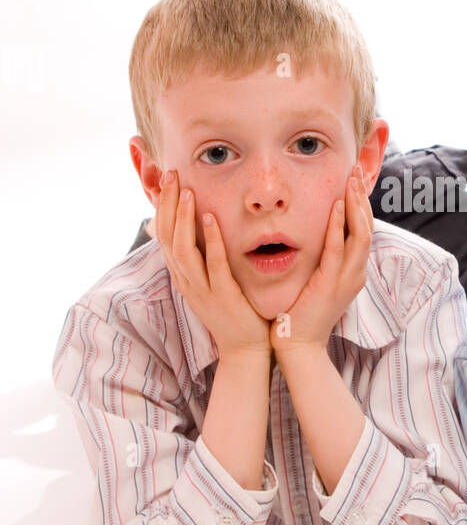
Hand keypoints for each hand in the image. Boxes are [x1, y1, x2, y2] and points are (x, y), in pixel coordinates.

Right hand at [154, 170, 270, 360]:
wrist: (245, 350)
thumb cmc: (233, 311)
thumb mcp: (210, 281)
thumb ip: (202, 257)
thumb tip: (197, 230)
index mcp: (182, 276)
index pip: (163, 235)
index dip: (162, 206)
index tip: (166, 180)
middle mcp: (186, 281)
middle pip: (167, 238)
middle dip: (166, 205)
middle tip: (171, 175)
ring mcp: (202, 290)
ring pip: (183, 250)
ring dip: (183, 219)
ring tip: (186, 192)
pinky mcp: (223, 296)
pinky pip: (214, 265)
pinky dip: (211, 241)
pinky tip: (212, 219)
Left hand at [270, 162, 373, 356]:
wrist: (299, 346)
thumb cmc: (301, 314)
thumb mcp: (317, 281)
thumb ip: (322, 259)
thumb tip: (316, 237)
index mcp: (354, 271)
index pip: (363, 230)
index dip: (361, 204)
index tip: (354, 179)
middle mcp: (356, 273)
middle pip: (367, 227)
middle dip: (362, 196)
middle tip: (357, 170)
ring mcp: (347, 279)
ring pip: (360, 234)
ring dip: (356, 205)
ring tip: (351, 180)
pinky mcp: (331, 284)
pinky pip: (338, 249)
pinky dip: (339, 226)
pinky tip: (337, 206)